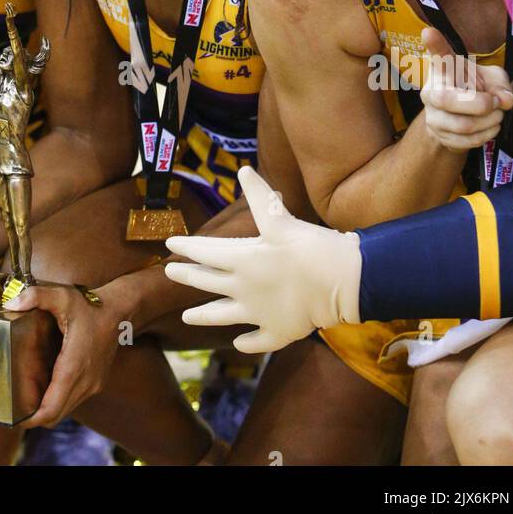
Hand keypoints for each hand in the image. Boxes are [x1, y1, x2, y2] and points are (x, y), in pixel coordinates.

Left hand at [2, 282, 120, 426]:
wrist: (119, 312)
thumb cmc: (90, 306)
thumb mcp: (62, 296)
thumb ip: (36, 296)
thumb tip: (12, 304)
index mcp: (74, 366)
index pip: (52, 408)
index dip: (32, 418)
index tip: (15, 417)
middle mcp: (85, 382)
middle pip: (56, 415)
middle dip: (35, 415)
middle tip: (15, 405)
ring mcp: (92, 385)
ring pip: (64, 410)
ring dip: (47, 408)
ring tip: (28, 394)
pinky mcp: (96, 384)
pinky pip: (72, 402)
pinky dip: (58, 400)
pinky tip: (47, 385)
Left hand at [164, 165, 362, 352]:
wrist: (342, 283)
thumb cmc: (310, 247)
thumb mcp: (280, 219)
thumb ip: (259, 197)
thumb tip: (243, 170)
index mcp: (242, 260)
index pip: (205, 251)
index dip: (186, 246)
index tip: (170, 243)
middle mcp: (243, 289)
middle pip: (206, 282)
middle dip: (187, 275)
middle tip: (170, 272)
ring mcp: (258, 314)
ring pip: (221, 316)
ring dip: (202, 316)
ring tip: (186, 317)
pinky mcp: (277, 332)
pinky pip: (256, 340)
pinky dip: (245, 342)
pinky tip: (237, 343)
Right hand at [419, 27, 512, 151]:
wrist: (459, 118)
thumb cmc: (474, 90)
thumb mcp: (491, 79)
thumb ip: (500, 85)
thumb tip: (506, 100)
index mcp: (443, 70)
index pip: (438, 56)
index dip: (434, 44)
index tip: (428, 31)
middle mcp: (431, 91)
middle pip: (446, 99)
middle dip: (478, 104)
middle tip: (495, 102)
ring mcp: (432, 116)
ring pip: (463, 125)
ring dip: (489, 121)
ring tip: (497, 115)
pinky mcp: (439, 136)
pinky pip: (467, 141)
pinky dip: (487, 135)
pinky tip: (491, 126)